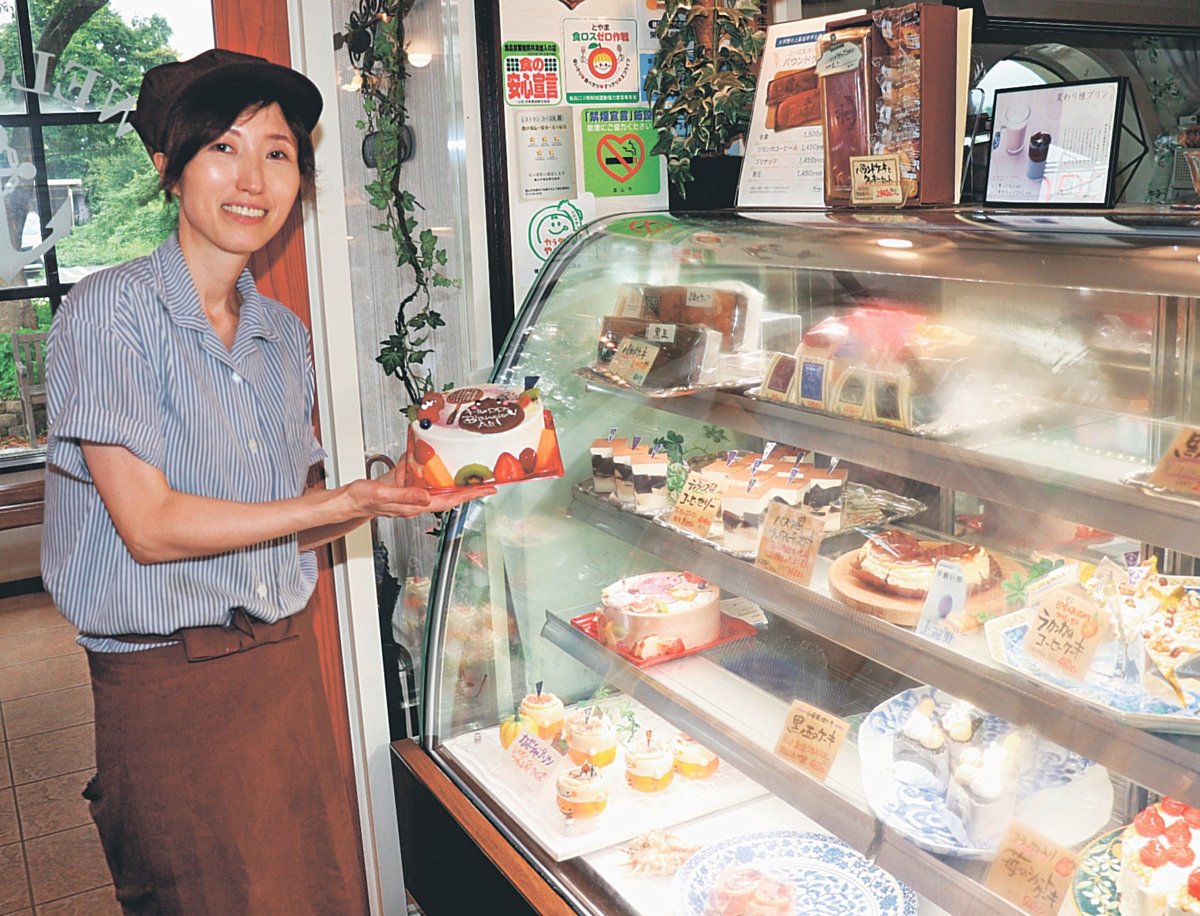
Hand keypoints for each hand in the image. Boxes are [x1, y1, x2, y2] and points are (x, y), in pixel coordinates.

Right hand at [353, 453, 494, 518]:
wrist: (351, 499)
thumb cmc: (363, 500)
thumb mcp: (383, 494)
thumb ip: (406, 496)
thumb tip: (426, 497)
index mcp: (414, 506)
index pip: (448, 501)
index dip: (468, 495)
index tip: (485, 490)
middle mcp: (417, 502)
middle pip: (449, 495)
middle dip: (469, 489)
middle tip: (487, 481)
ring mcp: (413, 494)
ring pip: (440, 488)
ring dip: (456, 481)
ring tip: (472, 473)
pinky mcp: (408, 486)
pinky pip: (427, 479)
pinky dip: (437, 471)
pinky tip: (441, 463)